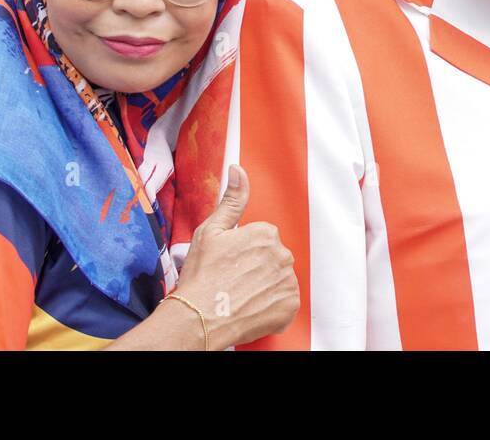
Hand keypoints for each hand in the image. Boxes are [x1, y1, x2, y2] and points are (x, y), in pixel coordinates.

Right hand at [169, 165, 298, 349]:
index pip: (263, 239)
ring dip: (266, 287)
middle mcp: (282, 255)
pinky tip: (252, 308)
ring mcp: (288, 282)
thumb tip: (238, 170)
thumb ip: (232, 200)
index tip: (230, 263)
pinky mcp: (290, 306)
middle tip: (234, 281)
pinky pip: (285, 302)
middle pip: (274, 258)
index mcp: (266, 233)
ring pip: (280, 280)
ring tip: (241, 296)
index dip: (245, 252)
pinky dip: (272, 307)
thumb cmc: (201, 276)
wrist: (199, 318)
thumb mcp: (210, 231)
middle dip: (258, 268)